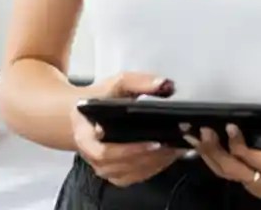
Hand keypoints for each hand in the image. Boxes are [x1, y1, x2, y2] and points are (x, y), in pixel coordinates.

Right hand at [70, 72, 183, 186]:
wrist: (86, 113)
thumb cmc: (100, 98)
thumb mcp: (116, 83)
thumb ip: (139, 82)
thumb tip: (165, 85)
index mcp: (84, 134)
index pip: (104, 151)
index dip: (129, 150)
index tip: (154, 142)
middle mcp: (91, 156)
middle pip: (121, 165)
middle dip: (150, 156)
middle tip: (174, 145)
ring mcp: (103, 167)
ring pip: (130, 174)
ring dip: (155, 163)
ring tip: (176, 149)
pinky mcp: (115, 174)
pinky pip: (135, 177)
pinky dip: (154, 168)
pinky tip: (169, 156)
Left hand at [183, 108, 260, 198]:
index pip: (252, 160)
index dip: (238, 145)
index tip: (230, 126)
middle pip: (232, 169)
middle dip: (214, 150)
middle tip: (204, 130)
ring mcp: (256, 182)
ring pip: (225, 172)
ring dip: (207, 153)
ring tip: (193, 135)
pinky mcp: (248, 178)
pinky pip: (226, 170)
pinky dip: (211, 157)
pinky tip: (200, 143)